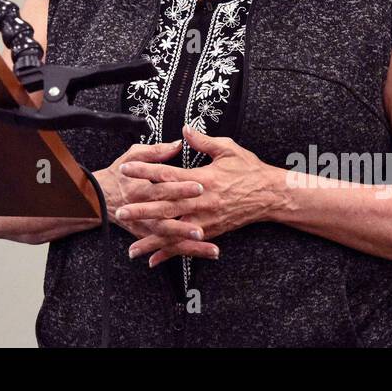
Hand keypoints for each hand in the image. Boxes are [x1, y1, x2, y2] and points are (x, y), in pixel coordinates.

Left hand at [119, 125, 286, 267]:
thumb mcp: (227, 149)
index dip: (145, 171)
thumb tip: (184, 130)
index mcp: (202, 178)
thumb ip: (203, 141)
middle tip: (121, 212)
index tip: (126, 168)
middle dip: (141, 210)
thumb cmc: (249, 169)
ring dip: (151, 240)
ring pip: (174, 231)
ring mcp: (205, 220)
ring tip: (130, 248)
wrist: (271, 195)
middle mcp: (201, 201)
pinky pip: (187, 245)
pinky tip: (153, 260)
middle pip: (166, 206)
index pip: (167, 174)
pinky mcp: (211, 232)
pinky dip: (170, 253)